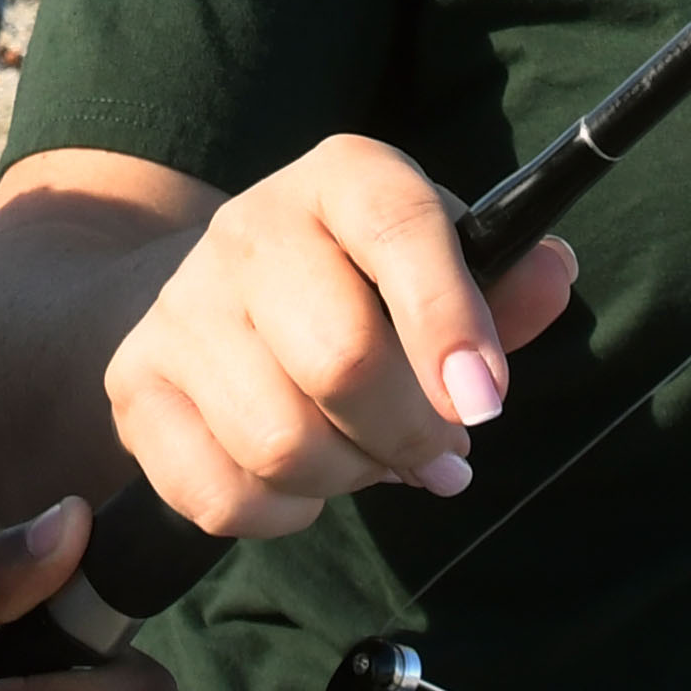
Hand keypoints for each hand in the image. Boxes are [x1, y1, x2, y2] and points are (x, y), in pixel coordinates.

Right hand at [104, 135, 582, 540]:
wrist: (212, 295)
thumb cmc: (361, 287)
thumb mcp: (439, 267)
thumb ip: (502, 286)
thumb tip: (555, 275)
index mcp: (343, 177)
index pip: (397, 225)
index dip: (449, 319)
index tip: (486, 402)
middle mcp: (250, 227)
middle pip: (339, 358)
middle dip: (411, 433)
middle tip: (441, 452)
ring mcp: (182, 307)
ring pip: (282, 442)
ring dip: (350, 478)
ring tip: (369, 458)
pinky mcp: (136, 386)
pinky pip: (223, 495)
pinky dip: (284, 513)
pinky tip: (304, 481)